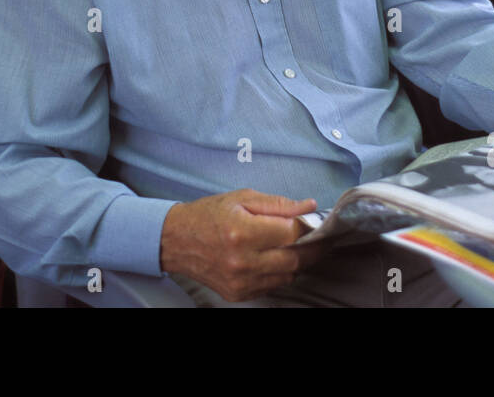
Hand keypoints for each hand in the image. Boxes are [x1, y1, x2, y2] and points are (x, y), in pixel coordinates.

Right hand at [159, 188, 319, 301]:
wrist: (176, 240)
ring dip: (296, 261)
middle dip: (311, 247)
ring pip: (288, 276)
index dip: (308, 226)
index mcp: (242, 232)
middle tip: (317, 237)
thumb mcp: (242, 198)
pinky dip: (279, 273)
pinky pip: (272, 286)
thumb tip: (309, 207)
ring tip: (291, 246)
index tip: (314, 221)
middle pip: (295, 259)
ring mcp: (240, 281)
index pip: (291, 233)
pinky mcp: (238, 294)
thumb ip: (278, 204)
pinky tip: (272, 259)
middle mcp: (242, 261)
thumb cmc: (208, 215)